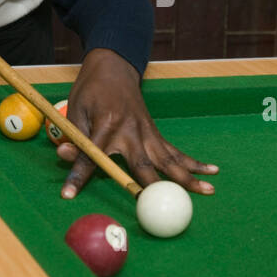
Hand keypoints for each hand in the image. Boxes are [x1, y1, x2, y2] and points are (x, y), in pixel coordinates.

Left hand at [57, 48, 217, 198]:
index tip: (69, 195)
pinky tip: (212, 171)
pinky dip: (193, 162)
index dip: (78, 177)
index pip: (91, 157)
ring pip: (169, 160)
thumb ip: (74, 136)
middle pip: (142, 166)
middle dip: (150, 188)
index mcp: (106, 124)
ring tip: (208, 192)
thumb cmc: (91, 90)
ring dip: (188, 178)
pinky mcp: (155, 133)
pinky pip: (175, 151)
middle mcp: (130, 131)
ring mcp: (147, 133)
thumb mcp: (75, 110)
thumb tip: (64, 156)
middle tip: (158, 208)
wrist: (114, 68)